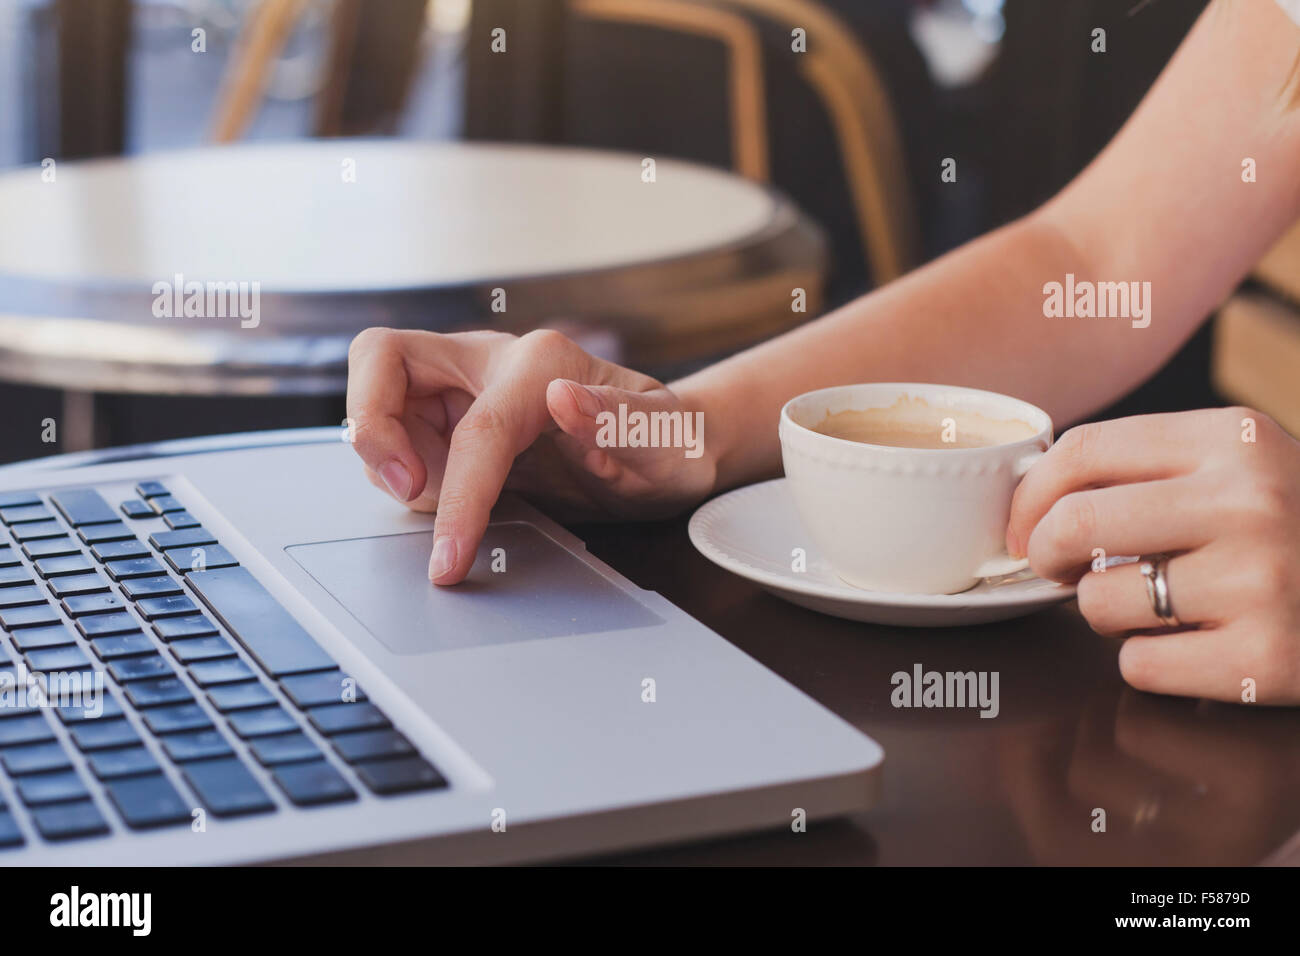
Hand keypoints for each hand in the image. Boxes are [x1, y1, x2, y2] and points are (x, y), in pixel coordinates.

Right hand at [345, 328, 718, 583]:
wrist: (669, 450)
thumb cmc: (669, 444)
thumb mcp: (666, 441)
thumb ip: (622, 421)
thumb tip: (565, 398)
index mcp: (541, 365)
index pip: (478, 430)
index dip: (458, 497)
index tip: (451, 558)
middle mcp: (492, 362)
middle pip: (382, 356)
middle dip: (372, 423)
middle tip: (407, 488)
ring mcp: (466, 388)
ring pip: (380, 399)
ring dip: (388, 457)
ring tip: (443, 501)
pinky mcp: (452, 418)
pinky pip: (396, 433)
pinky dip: (400, 471)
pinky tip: (446, 497)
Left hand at [1007, 407, 1299, 703]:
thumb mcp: (1242, 464)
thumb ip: (1150, 467)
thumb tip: (1031, 495)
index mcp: (1234, 439)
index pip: (1083, 450)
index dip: (1030, 494)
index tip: (1019, 524)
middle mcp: (1250, 502)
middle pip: (1075, 525)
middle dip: (1042, 553)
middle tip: (1051, 568)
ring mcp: (1262, 581)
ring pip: (1099, 601)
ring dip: (1104, 611)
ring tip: (1155, 604)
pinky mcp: (1267, 659)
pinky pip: (1138, 665)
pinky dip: (1148, 661)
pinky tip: (1195, 644)